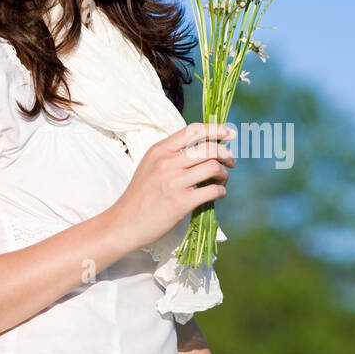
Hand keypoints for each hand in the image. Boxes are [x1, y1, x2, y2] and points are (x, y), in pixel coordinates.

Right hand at [108, 122, 235, 252]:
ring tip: (222, 180)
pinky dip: (221, 191)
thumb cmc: (140, 196)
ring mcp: (174, 182)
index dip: (215, 129)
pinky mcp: (180, 202)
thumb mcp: (150, 166)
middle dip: (226, 154)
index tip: (229, 133)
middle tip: (230, 162)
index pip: (193, 131)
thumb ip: (171, 155)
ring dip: (224, 174)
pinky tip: (217, 194)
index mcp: (159, 150)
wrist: (124, 224)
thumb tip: (203, 149)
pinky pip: (212, 190)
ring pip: (214, 167)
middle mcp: (166, 163)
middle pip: (209, 148)